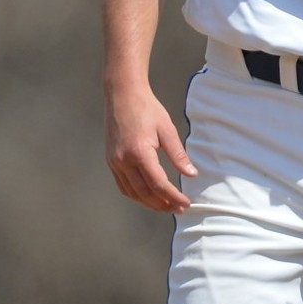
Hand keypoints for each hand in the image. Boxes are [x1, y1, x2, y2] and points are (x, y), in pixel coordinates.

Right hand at [104, 79, 196, 212]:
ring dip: (149, 203)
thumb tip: (191, 174)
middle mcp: (123, 160)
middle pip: (144, 193)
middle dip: (162, 205)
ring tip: (166, 206)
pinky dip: (136, 195)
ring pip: (132, 193)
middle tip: (179, 209)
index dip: (173, 197)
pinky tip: (148, 196)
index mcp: (139, 153)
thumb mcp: (167, 129)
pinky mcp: (110, 160)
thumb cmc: (148, 109)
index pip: (158, 184)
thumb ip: (178, 155)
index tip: (186, 203)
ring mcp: (114, 162)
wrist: (122, 95)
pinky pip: (123, 185)